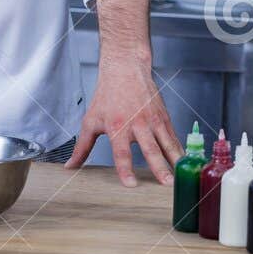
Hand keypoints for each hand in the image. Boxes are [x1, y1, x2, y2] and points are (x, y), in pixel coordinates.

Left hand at [68, 54, 181, 186]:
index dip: (126, 169)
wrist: (126, 69)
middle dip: (159, 167)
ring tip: (181, 175)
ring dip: (174, 160)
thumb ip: (82, 147)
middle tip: (166, 183)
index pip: (121, 152)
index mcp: (117, 126)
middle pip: (150, 149)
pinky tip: (182, 162)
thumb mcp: (91, 121)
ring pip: (167, 143)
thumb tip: (70, 166)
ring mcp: (153, 120)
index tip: (131, 184)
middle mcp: (137, 124)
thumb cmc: (107, 96)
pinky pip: (173, 136)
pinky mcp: (163, 117)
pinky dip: (178, 149)